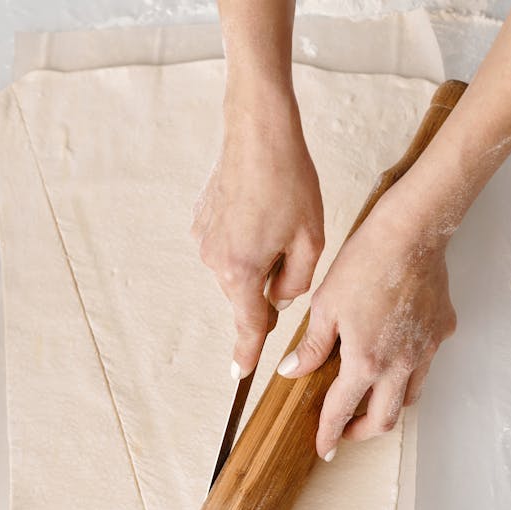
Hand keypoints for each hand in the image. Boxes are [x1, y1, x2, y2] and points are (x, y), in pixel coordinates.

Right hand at [192, 88, 324, 378]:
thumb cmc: (289, 182)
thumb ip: (297, 283)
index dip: (248, 352)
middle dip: (268, 284)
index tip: (240, 375)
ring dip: (257, 258)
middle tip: (292, 245)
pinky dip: (244, 238)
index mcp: (243, 270)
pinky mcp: (200, 222)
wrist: (258, 133)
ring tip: (276, 220)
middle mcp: (214, 260)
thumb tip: (279, 298)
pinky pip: (227, 246)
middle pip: (246, 294)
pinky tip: (258, 211)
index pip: (249, 324)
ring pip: (237, 269)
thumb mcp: (311, 240)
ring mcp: (203, 240)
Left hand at [275, 181, 456, 460]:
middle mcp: (401, 364)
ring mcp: (426, 350)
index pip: (341, 410)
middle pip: (385, 420)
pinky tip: (394, 355)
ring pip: (410, 397)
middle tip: (345, 430)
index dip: (329, 434)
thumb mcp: (325, 306)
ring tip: (369, 399)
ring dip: (388, 406)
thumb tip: (293, 371)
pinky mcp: (442, 332)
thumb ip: (312, 346)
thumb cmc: (365, 262)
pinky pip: (426, 363)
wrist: (411, 233)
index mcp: (366, 361)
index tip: (324, 448)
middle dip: (362, 432)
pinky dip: (408, 371)